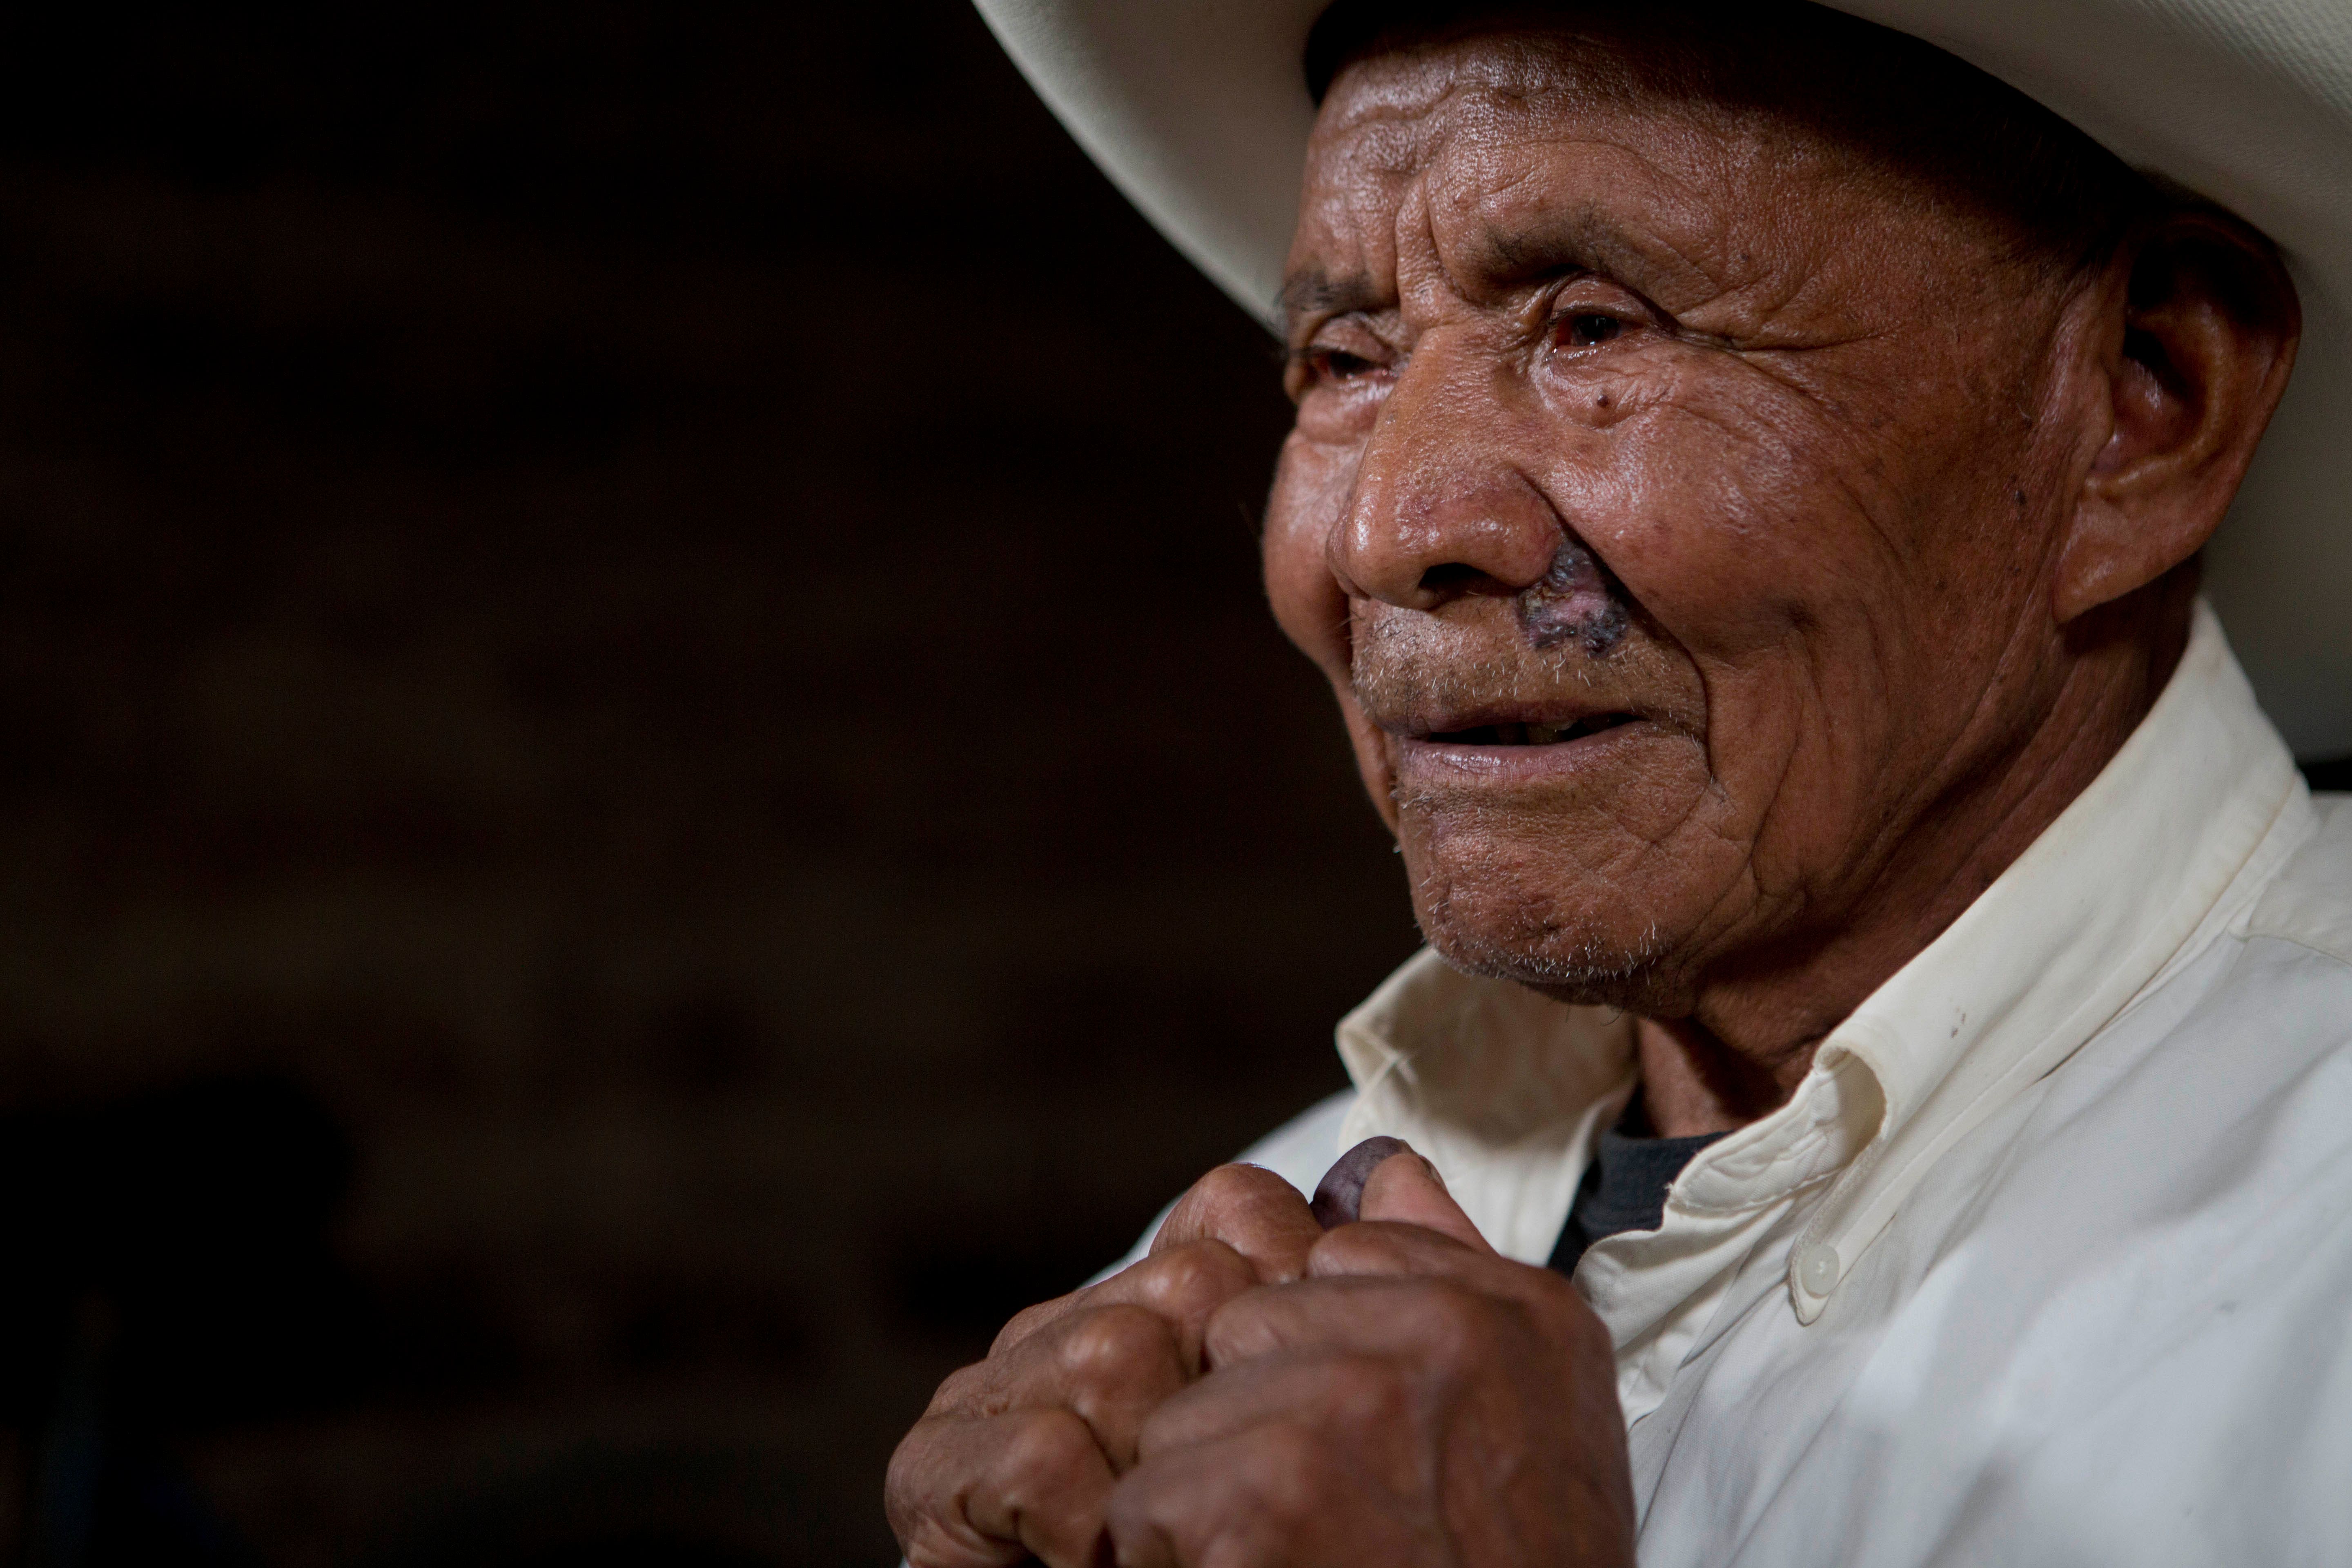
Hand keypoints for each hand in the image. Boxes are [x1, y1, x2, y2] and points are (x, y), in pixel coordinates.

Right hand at [887, 1162, 1323, 1567]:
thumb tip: (1392, 1165)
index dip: (1290, 1291)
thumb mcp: (1324, 1422)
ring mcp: (992, 1389)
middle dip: (1228, 1405)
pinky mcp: (929, 1466)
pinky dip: (1081, 1524)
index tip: (1310, 1408)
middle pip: (1189, 1281)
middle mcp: (1067, 1322)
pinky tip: (1091, 1559)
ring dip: (1157, 1474)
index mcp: (1154, 1299)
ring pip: (1115, 1355)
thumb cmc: (1241, 1549)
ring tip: (1166, 1538)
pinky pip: (1042, 1450)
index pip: (1237, 1207)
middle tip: (1239, 1492)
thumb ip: (1362, 1296)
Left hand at [1104, 1152, 1636, 1567]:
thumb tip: (1379, 1168)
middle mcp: (1442, 1337)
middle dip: (1258, 1424)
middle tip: (1329, 1519)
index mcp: (1510, 1309)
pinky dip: (1177, 1566)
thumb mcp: (1529, 1411)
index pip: (1335, 1256)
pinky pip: (1149, 1499)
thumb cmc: (1514, 1565)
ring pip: (1187, 1415)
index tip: (1372, 1450)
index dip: (1321, 1361)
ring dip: (1214, 1504)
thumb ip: (1448, 1273)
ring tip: (1298, 1559)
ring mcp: (1354, 1405)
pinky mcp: (1271, 1493)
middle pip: (1247, 1328)